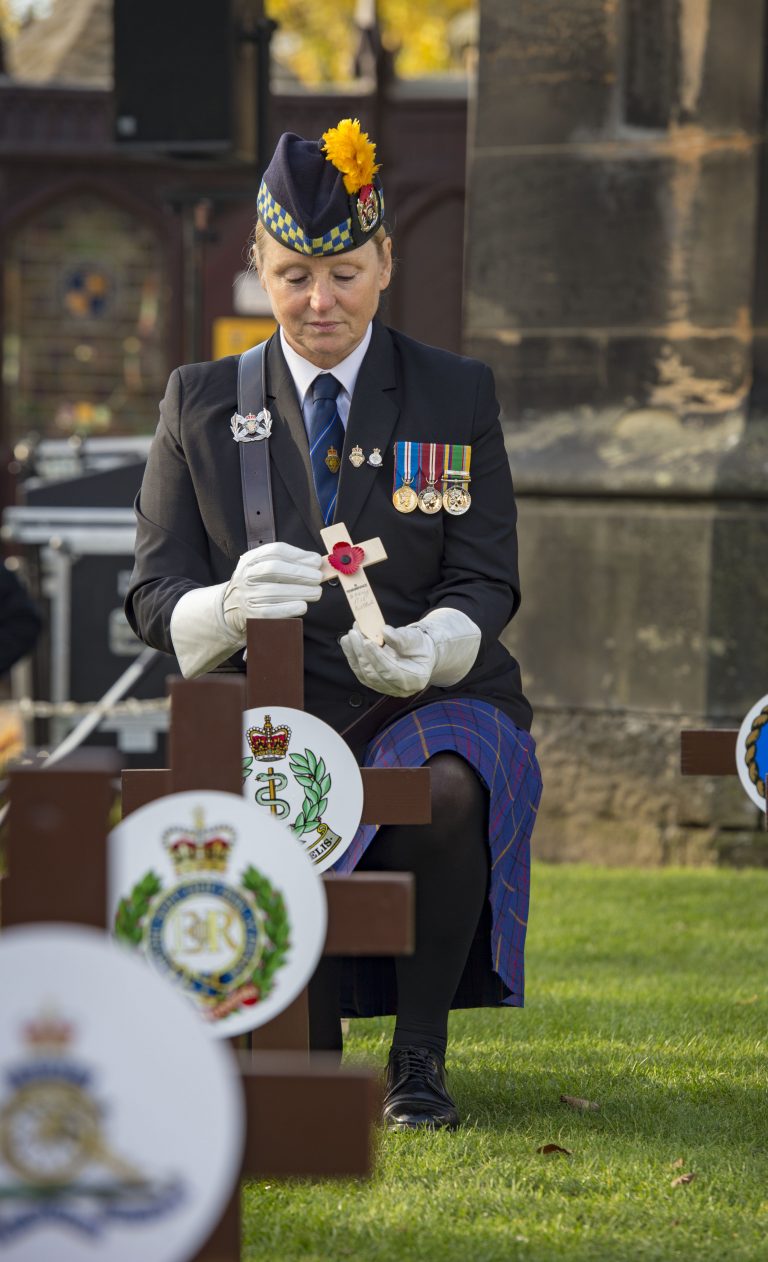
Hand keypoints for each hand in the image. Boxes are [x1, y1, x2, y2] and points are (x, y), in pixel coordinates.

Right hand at [222, 541, 322, 634]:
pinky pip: (270, 612)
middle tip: (318, 578)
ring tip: (316, 592)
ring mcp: (246, 595)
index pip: (275, 551)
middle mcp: (246, 575)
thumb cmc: (259, 585)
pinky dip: (289, 608)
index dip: (298, 555)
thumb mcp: (267, 568)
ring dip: (300, 591)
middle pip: (273, 569)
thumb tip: (315, 561)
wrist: (233, 607)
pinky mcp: (250, 615)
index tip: (315, 561)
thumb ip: (290, 563)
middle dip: (300, 573)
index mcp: (251, 559)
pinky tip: (303, 606)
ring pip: (274, 591)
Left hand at [340, 608, 481, 696]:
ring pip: (364, 674)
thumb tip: (385, 632)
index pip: (392, 672)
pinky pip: (359, 672)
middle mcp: (399, 689)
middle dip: (362, 653)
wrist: (418, 654)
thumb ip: (402, 638)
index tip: (368, 641)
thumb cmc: (419, 646)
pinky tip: (348, 642)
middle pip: (374, 674)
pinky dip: (352, 656)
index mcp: (415, 679)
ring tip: (350, 635)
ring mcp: (385, 688)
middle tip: (355, 633)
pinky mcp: (374, 683)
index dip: (378, 658)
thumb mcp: (416, 639)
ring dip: (354, 654)